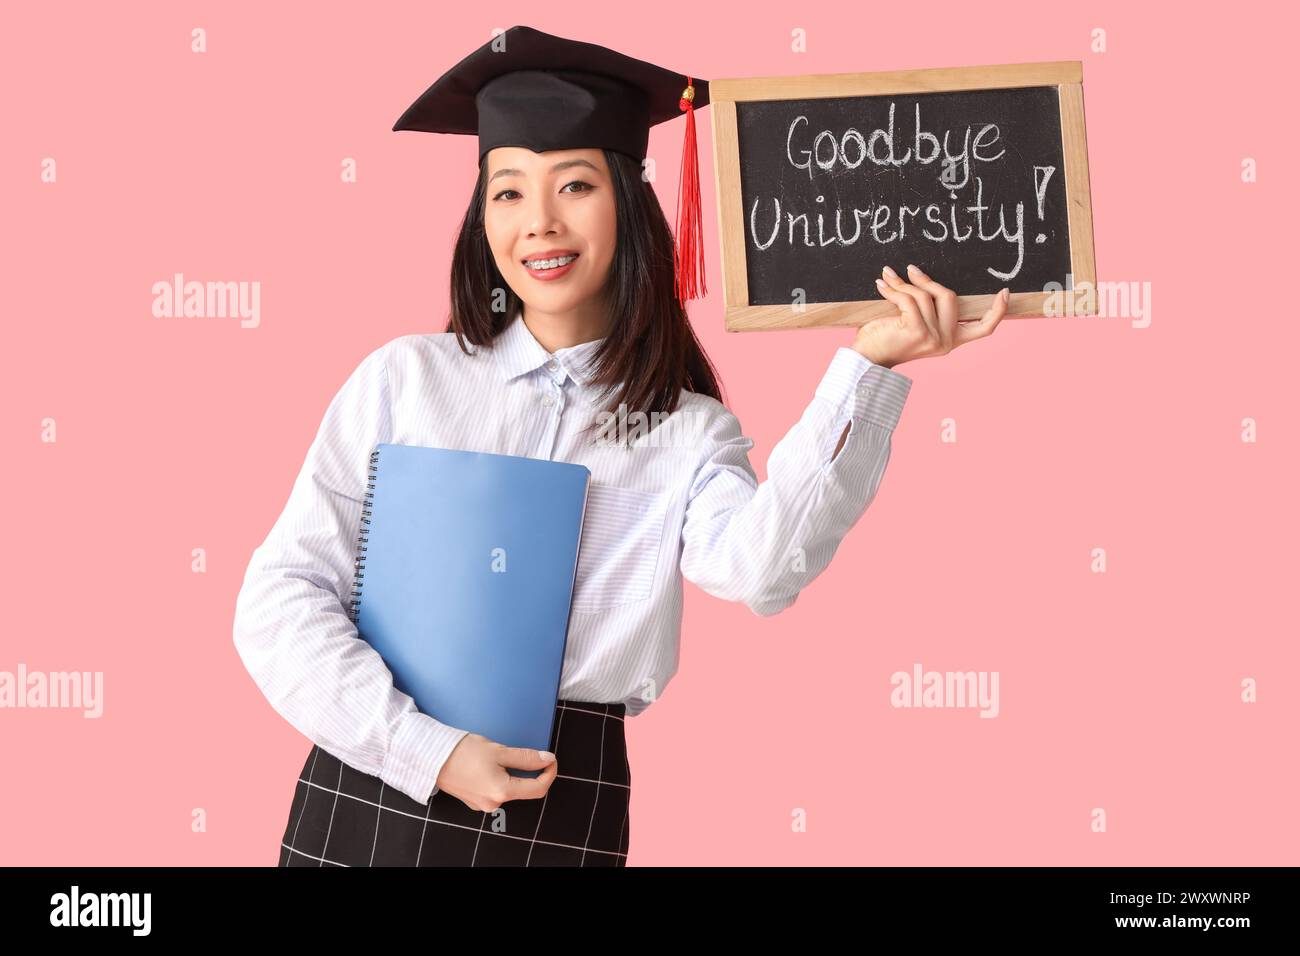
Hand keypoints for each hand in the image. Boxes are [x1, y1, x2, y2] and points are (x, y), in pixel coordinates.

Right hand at [435, 732, 557, 811]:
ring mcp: (482, 804)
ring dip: (513, 773)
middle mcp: (493, 803)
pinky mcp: (474, 800)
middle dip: (529, 772)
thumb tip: (547, 759)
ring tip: (500, 755)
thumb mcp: (499, 750)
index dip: (550, 773)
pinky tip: (489, 764)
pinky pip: (495, 790)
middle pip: (523, 789)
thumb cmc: (462, 752)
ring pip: (509, 789)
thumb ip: (526, 758)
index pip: (538, 789)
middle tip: (528, 752)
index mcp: (502, 792)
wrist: (430, 757)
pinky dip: (499, 778)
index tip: (551, 759)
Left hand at [853, 263, 1007, 368]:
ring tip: (887, 277)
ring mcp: (934, 338)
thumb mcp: (915, 324)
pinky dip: (894, 288)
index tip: (1006, 292)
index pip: (983, 329)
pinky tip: (882, 285)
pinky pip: (909, 299)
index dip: (997, 311)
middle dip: (928, 281)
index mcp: (951, 341)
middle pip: (950, 297)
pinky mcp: (918, 331)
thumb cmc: (887, 339)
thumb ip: (929, 310)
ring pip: (926, 296)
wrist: (866, 359)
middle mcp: (946, 342)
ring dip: (903, 283)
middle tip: (911, 270)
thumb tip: (924, 277)